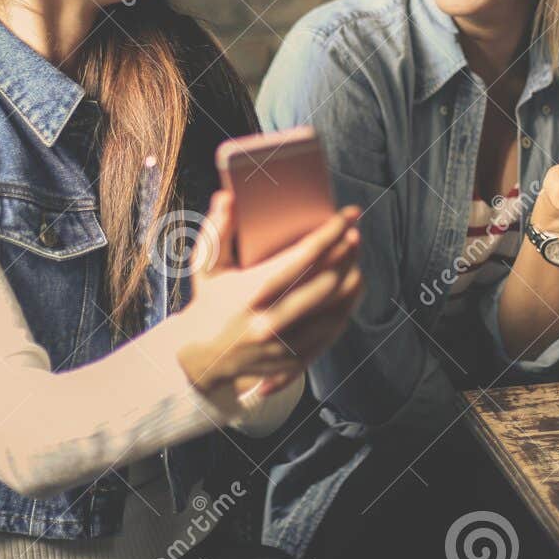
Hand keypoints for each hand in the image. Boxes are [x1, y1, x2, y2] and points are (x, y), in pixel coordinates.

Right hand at [174, 190, 363, 398]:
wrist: (203, 358)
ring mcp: (285, 346)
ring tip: (355, 259)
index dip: (331, 233)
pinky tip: (349, 290)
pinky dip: (345, 307)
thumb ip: (217, 230)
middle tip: (354, 234)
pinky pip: (333, 332)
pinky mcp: (295, 361)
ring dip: (352, 280)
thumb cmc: (209, 301)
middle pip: (328, 283)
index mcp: (250, 294)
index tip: (349, 215)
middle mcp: (270, 321)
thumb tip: (227, 198)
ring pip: (337, 309)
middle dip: (348, 254)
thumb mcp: (206, 266)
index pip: (303, 257)